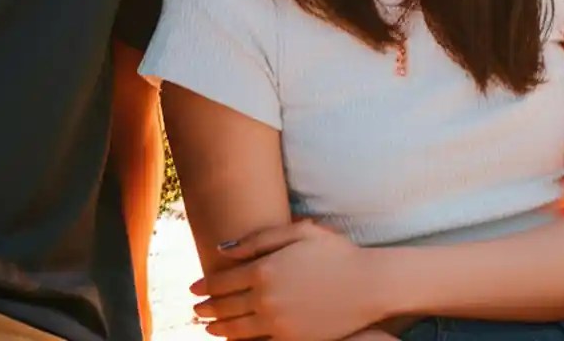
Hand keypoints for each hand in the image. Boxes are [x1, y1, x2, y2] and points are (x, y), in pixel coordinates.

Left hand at [189, 219, 386, 340]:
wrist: (371, 285)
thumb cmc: (336, 253)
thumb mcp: (297, 233)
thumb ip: (257, 240)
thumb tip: (222, 249)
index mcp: (264, 269)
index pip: (221, 282)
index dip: (203, 286)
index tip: (193, 289)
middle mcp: (266, 297)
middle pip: (224, 307)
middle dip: (206, 309)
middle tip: (195, 310)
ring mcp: (279, 322)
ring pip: (237, 329)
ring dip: (218, 328)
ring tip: (209, 327)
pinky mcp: (294, 339)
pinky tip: (236, 339)